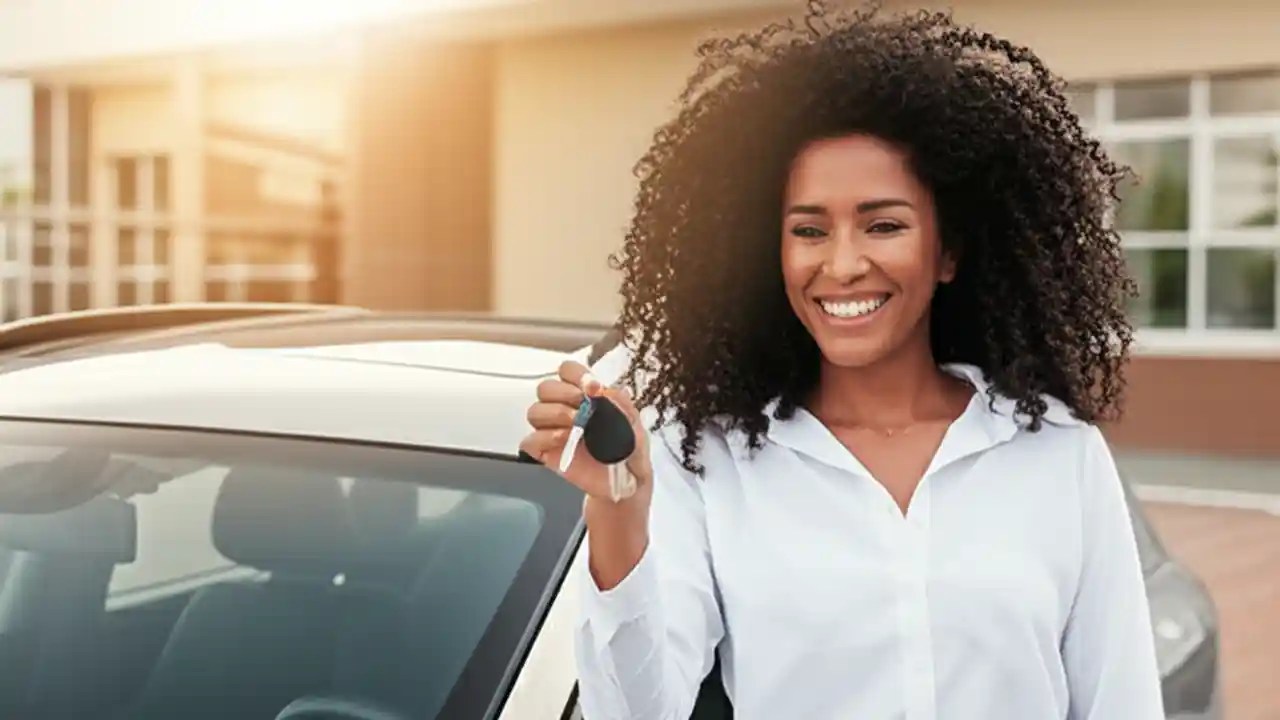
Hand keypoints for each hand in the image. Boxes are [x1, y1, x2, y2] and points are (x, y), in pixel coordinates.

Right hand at [520, 359, 651, 500]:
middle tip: (582, 408)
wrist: (626, 482)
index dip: (576, 374)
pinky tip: (564, 440)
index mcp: (584, 396)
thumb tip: (604, 390)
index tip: (592, 388)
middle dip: (563, 393)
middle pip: (545, 388)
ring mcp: (552, 431)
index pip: (567, 371)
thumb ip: (622, 404)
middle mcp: (564, 409)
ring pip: (534, 411)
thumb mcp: (634, 424)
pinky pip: (529, 441)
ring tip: (576, 426)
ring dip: (554, 414)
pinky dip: (544, 438)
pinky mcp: (545, 453)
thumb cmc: (629, 450)